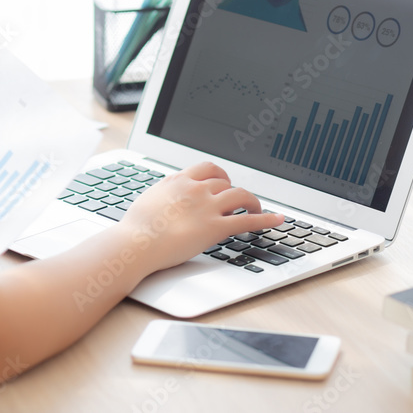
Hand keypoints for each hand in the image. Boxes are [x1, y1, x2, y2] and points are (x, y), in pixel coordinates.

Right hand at [119, 161, 283, 271]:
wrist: (135, 243)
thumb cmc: (136, 228)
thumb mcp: (149, 199)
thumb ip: (164, 194)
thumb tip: (168, 197)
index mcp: (178, 181)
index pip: (208, 168)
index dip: (220, 176)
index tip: (223, 183)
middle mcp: (195, 189)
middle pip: (225, 182)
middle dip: (233, 191)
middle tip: (237, 202)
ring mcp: (207, 207)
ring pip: (240, 196)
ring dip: (252, 202)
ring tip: (255, 209)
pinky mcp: (215, 227)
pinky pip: (247, 220)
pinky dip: (266, 219)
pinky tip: (278, 220)